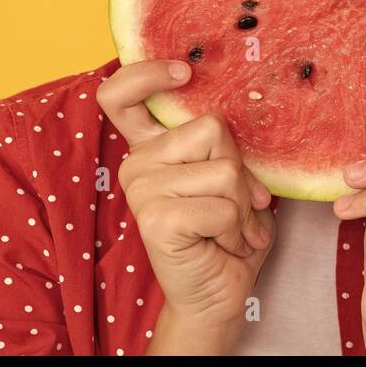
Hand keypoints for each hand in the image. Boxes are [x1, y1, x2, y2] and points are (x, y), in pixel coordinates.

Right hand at [97, 59, 275, 354]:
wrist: (218, 294)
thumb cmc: (229, 233)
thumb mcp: (231, 177)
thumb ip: (223, 146)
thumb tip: (236, 114)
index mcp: (151, 147)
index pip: (122, 94)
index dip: (148, 73)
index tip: (185, 72)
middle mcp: (137, 162)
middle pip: (212, 128)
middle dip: (241, 171)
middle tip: (236, 206)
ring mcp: (140, 189)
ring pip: (225, 170)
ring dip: (243, 207)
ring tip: (231, 230)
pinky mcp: (154, 218)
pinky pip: (223, 206)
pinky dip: (238, 230)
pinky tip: (224, 245)